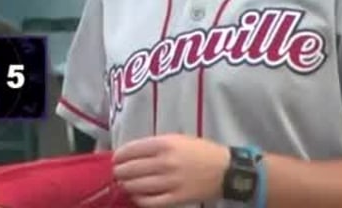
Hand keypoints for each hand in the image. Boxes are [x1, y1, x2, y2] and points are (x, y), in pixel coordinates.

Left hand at [112, 134, 230, 206]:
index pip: (130, 150)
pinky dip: (139, 199)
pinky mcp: (177, 199)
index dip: (119, 156)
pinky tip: (138, 196)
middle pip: (130, 170)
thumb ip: (154, 145)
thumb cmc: (200, 151)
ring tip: (126, 184)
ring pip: (136, 186)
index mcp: (164, 144)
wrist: (226, 170)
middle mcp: (165, 163)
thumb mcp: (177, 139)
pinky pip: (150, 202)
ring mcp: (170, 182)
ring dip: (127, 185)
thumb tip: (130, 153)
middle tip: (119, 173)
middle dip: (120, 172)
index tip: (116, 159)